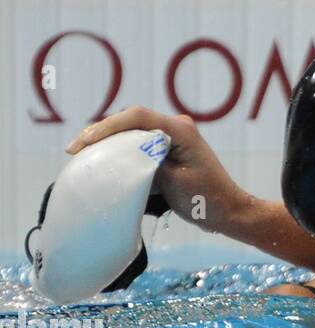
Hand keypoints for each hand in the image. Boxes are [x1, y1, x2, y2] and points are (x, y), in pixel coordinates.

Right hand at [66, 107, 247, 234]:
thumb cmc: (204, 198)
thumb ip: (146, 163)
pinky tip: (103, 160)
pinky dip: (121, 150)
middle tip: (74, 150)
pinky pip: (140, 143)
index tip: (83, 143)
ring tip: (82, 153)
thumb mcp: (171, 181)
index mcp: (181, 130)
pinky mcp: (170, 149)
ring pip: (133, 131)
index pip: (137, 117)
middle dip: (101, 132)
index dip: (106, 127)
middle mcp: (178, 126)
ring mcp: (174, 136)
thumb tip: (117, 157)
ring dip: (109, 140)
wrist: (227, 210)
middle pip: (131, 120)